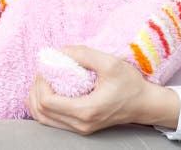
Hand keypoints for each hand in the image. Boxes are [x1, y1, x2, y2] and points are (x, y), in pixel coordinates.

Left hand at [27, 46, 179, 133]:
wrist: (144, 104)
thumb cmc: (130, 84)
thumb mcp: (109, 63)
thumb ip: (84, 54)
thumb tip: (60, 51)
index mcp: (86, 110)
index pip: (47, 101)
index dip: (41, 82)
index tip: (47, 66)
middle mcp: (80, 124)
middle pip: (40, 112)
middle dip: (36, 88)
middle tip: (43, 70)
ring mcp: (80, 128)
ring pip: (43, 119)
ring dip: (37, 98)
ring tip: (44, 79)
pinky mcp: (81, 127)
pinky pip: (52, 120)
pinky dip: (44, 106)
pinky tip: (48, 91)